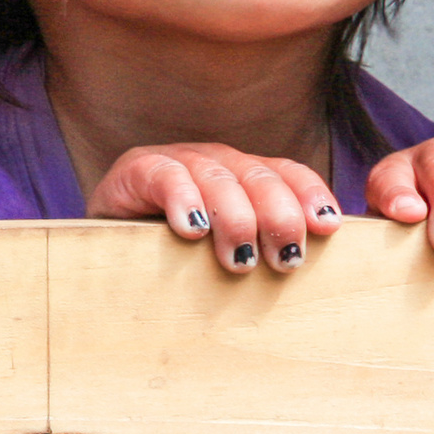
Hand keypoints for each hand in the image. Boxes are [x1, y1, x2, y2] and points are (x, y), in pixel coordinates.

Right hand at [88, 143, 340, 273]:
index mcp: (245, 174)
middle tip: (284, 260)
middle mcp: (216, 161)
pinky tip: (191, 229)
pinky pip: (166, 176)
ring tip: (239, 260)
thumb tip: (312, 273)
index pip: (287, 172)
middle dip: (278, 216)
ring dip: (235, 219)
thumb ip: (264, 250)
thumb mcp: (227, 251)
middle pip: (259, 176)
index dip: (309, 194)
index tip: (327, 227)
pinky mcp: (137, 169)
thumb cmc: (178, 258)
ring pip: (218, 178)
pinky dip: (183, 199)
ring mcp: (176, 161)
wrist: (106, 246)